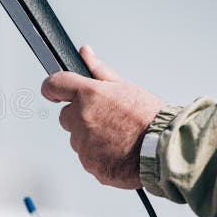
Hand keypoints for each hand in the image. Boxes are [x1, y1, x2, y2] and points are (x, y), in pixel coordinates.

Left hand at [40, 45, 163, 189]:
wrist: (165, 150)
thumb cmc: (149, 118)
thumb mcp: (125, 87)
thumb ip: (99, 71)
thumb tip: (85, 53)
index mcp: (89, 95)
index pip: (55, 85)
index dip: (51, 87)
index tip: (52, 91)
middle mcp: (81, 118)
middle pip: (66, 117)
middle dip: (80, 118)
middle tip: (107, 120)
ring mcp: (84, 144)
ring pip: (77, 140)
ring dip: (91, 139)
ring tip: (118, 138)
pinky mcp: (89, 164)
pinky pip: (87, 158)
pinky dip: (99, 157)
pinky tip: (118, 152)